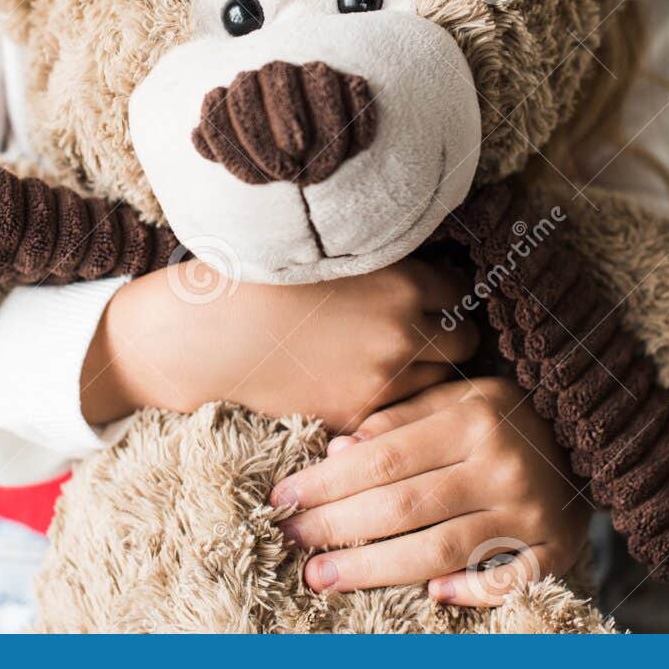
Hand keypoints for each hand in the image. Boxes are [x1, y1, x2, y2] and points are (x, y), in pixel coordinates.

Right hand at [80, 259, 478, 432]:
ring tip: (396, 359)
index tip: (430, 294)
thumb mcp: (333, 253)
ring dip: (426, 370)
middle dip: (449, 333)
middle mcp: (401, 333)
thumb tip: (429, 269)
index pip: (459, 288)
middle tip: (426, 329)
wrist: (204, 334)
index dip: (443, 290)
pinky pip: (398, 412)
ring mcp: (381, 381)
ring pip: (439, 382)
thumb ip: (387, 262)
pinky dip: (392, 401)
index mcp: (402, 282)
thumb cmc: (261, 278)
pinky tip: (366, 383)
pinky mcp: (354, 415)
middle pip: (465, 339)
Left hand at [270, 377, 590, 605]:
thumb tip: (338, 453)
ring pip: (439, 549)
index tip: (283, 497)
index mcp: (474, 419)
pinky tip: (430, 597)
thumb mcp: (459, 399)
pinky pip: (506, 579)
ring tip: (323, 578)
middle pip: (403, 507)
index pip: (384, 458)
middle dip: (338, 528)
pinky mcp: (554, 549)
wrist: (597, 437)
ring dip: (375, 569)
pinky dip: (470, 590)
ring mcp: (528, 512)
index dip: (328, 482)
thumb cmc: (510, 417)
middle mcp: (501, 466)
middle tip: (290, 542)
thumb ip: (400, 420)